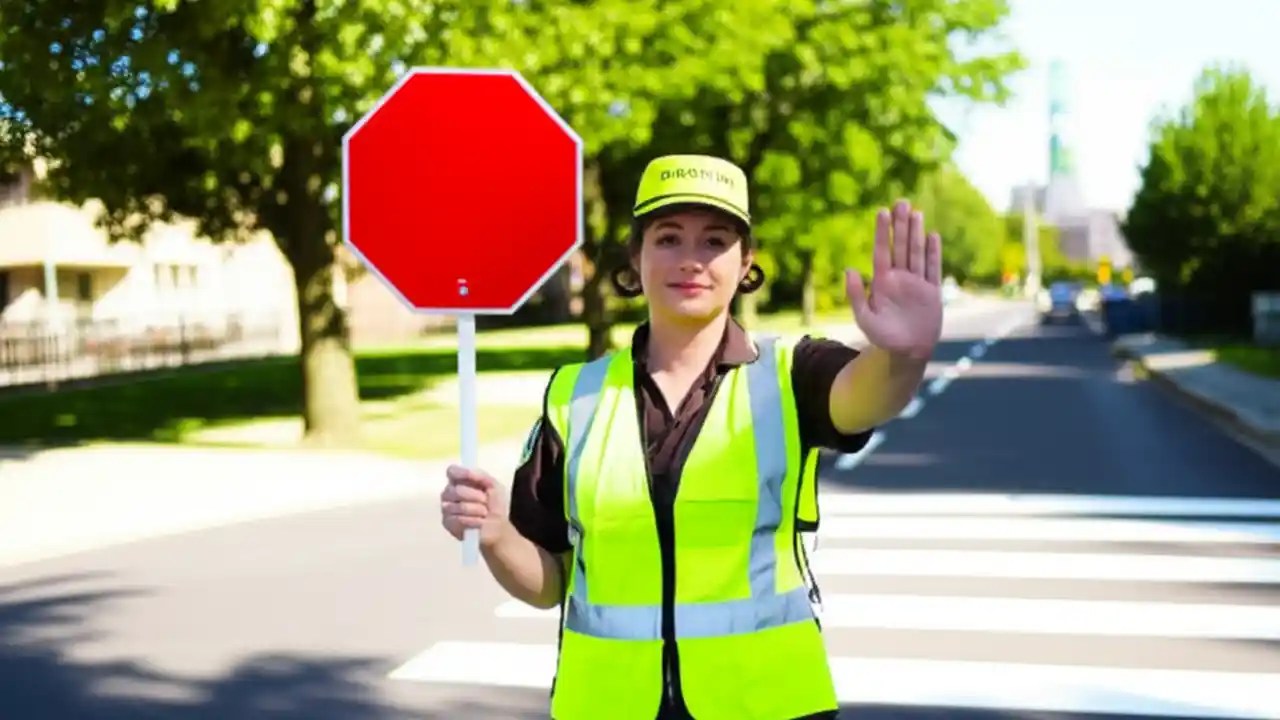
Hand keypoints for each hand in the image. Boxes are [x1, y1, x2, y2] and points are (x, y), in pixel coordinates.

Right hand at [441, 465, 509, 548]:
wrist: (496, 526)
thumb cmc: (493, 503)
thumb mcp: (494, 486)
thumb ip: (481, 476)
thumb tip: (470, 472)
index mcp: (459, 481)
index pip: (452, 471)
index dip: (461, 473)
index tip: (473, 477)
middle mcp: (449, 493)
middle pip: (457, 490)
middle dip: (476, 496)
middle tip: (486, 501)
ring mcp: (446, 508)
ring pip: (459, 506)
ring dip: (477, 510)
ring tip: (485, 513)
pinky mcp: (447, 523)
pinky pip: (458, 520)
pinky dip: (473, 521)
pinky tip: (480, 522)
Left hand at [845, 200, 943, 360]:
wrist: (906, 352)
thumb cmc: (883, 337)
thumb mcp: (864, 318)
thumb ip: (856, 295)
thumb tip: (849, 269)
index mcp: (882, 282)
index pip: (882, 251)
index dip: (883, 232)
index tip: (882, 211)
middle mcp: (899, 279)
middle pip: (900, 246)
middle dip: (901, 225)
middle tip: (901, 202)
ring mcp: (916, 284)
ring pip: (916, 253)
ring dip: (916, 233)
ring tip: (916, 212)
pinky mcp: (932, 292)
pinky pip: (933, 269)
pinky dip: (933, 253)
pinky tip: (932, 236)